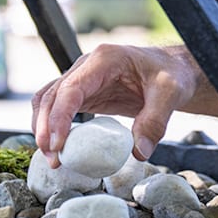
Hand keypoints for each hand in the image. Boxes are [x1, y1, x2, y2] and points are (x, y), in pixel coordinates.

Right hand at [30, 44, 197, 167]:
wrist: (174, 71)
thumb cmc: (172, 74)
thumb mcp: (170, 93)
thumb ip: (155, 121)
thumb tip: (138, 153)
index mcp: (104, 60)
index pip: (71, 88)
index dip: (59, 117)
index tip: (57, 144)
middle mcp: (87, 67)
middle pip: (52, 95)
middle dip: (45, 127)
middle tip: (52, 158)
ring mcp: (83, 80)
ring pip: (49, 101)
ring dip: (44, 129)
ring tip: (52, 158)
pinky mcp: (85, 95)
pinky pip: (59, 109)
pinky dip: (52, 128)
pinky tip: (58, 149)